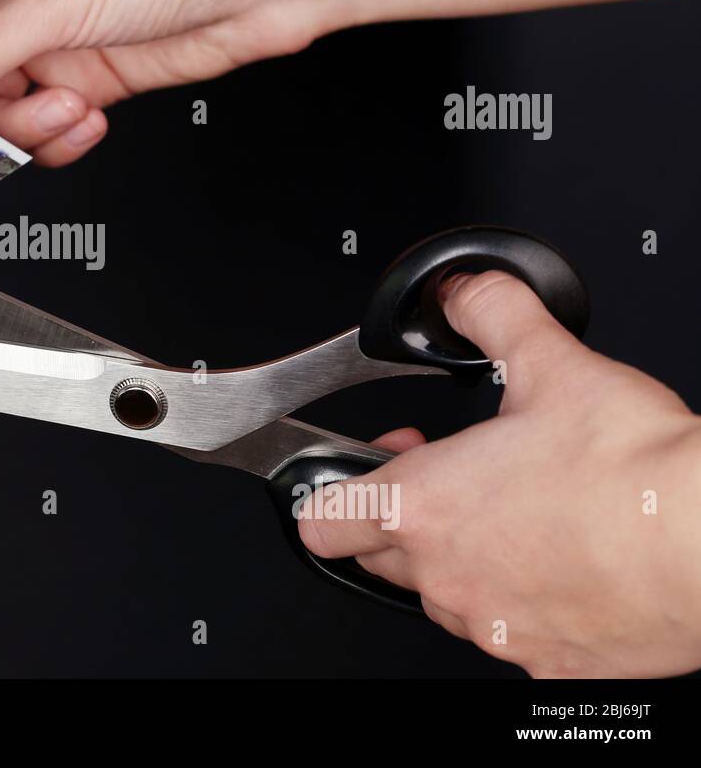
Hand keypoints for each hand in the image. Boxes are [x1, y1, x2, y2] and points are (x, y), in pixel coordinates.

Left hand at [298, 271, 700, 677]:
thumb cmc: (634, 469)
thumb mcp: (552, 363)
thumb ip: (493, 315)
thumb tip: (467, 294)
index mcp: (423, 506)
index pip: (322, 519)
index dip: (335, 491)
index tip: (370, 470)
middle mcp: (446, 576)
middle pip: (380, 557)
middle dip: (400, 518)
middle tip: (453, 481)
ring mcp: (493, 626)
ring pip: (444, 597)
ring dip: (461, 561)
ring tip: (516, 517)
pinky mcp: (546, 661)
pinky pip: (508, 635)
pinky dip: (522, 605)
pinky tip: (563, 568)